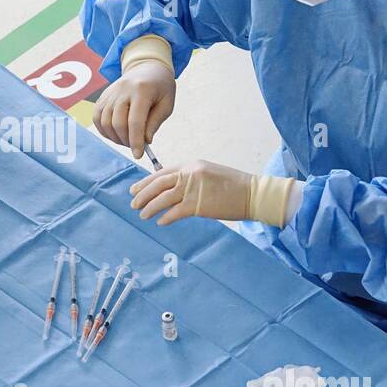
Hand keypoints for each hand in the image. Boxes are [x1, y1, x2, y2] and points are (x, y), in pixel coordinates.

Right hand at [93, 59, 174, 157]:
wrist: (147, 67)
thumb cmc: (160, 88)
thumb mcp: (166, 104)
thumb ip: (154, 122)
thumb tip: (144, 141)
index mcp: (142, 90)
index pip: (135, 121)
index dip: (136, 141)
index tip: (138, 155)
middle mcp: (122, 90)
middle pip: (118, 123)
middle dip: (126, 141)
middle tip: (136, 146)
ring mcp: (110, 93)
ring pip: (105, 122)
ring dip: (115, 137)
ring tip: (127, 139)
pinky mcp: (103, 96)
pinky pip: (97, 118)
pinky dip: (104, 131)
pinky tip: (116, 133)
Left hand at [129, 160, 253, 224]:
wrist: (253, 193)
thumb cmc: (233, 186)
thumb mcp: (208, 173)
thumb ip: (190, 178)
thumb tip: (171, 189)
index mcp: (191, 165)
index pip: (162, 172)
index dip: (146, 182)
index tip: (135, 189)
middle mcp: (190, 174)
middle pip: (158, 184)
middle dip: (142, 194)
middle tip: (133, 203)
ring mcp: (193, 189)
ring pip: (163, 198)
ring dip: (150, 207)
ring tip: (142, 214)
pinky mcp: (198, 205)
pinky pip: (175, 212)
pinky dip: (165, 217)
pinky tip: (160, 221)